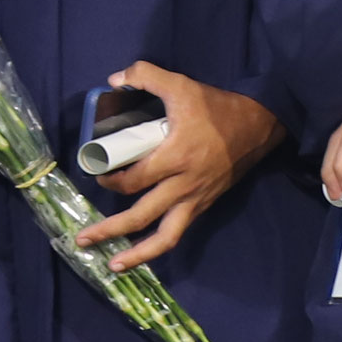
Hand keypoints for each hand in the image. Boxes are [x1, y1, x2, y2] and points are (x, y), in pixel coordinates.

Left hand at [81, 64, 282, 269]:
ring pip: (165, 237)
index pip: (133, 180)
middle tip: (82, 239)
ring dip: (137, 255)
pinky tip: (143, 253)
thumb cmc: (217, 107)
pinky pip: (180, 231)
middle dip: (110, 230)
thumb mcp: (181, 84)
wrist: (260, 126)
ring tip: (113, 266)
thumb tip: (113, 79)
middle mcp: (184, 185)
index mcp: (175, 157)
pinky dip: (160, 246)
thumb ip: (145, 75)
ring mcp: (196, 199)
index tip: (97, 175)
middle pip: (142, 216)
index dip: (110, 180)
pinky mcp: (204, 205)